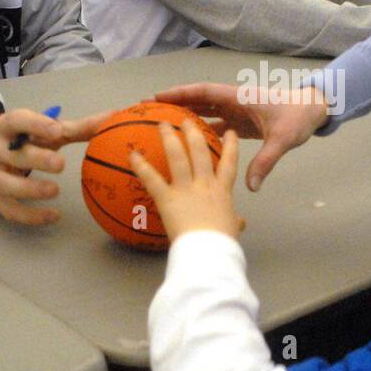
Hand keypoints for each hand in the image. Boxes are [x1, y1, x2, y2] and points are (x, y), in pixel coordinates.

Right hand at [0, 108, 113, 224]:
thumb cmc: (23, 140)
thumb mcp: (44, 130)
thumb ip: (77, 127)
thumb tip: (114, 116)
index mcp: (7, 126)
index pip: (18, 121)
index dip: (36, 125)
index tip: (57, 129)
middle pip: (15, 155)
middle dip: (37, 159)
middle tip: (60, 164)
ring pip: (7, 185)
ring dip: (30, 190)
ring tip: (55, 190)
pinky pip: (10, 211)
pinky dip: (31, 216)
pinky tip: (53, 216)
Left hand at [129, 121, 243, 241]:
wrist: (210, 250)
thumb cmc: (222, 243)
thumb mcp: (232, 229)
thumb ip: (233, 221)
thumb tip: (239, 223)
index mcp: (222, 191)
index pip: (228, 163)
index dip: (230, 146)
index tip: (230, 132)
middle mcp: (205, 184)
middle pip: (200, 152)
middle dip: (193, 133)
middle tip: (187, 120)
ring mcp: (186, 189)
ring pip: (178, 157)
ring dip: (169, 139)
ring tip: (162, 125)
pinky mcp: (168, 198)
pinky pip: (152, 179)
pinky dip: (141, 166)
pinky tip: (132, 155)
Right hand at [155, 82, 328, 191]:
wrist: (314, 111)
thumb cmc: (298, 118)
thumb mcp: (283, 140)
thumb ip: (266, 162)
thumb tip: (251, 187)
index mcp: (240, 97)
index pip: (204, 93)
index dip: (180, 94)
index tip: (158, 97)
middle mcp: (235, 101)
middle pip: (199, 100)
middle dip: (175, 103)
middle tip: (149, 109)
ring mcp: (238, 111)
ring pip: (206, 112)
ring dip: (186, 117)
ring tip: (162, 126)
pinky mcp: (242, 122)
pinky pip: (217, 124)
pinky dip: (202, 131)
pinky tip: (189, 144)